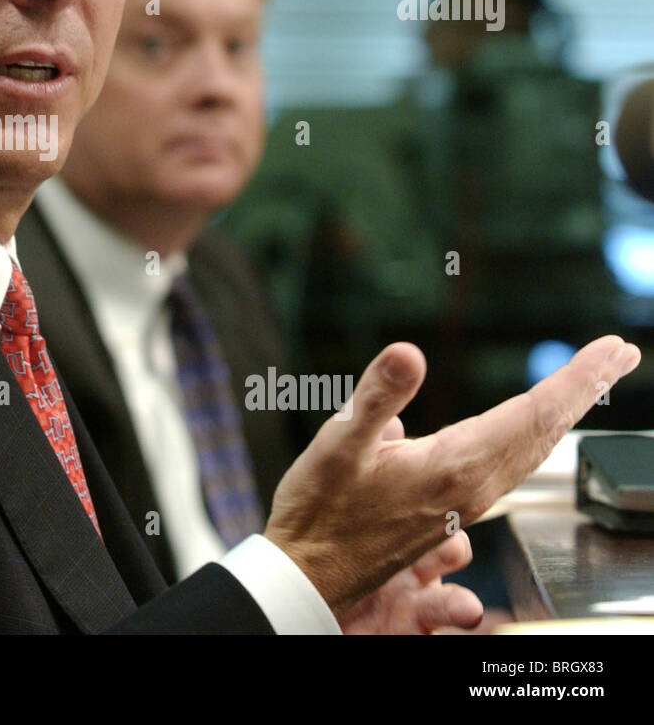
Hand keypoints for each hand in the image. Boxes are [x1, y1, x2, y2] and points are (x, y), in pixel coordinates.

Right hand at [264, 335, 639, 616]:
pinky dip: (531, 436)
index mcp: (453, 467)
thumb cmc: (318, 513)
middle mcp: (471, 489)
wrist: (308, 577)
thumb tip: (407, 353)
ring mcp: (464, 505)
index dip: (576, 378)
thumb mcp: (338, 445)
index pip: (533, 415)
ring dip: (562, 413)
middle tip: (618, 355)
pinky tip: (524, 427)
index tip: (613, 350)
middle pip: (544, 433)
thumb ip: (377, 398)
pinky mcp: (450, 513)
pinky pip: (509, 467)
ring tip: (584, 384)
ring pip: (531, 452)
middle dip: (584, 390)